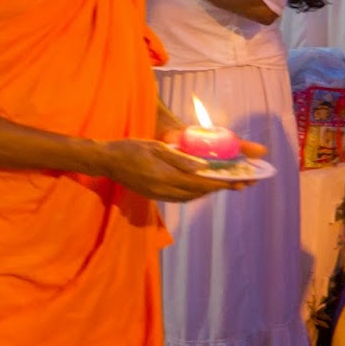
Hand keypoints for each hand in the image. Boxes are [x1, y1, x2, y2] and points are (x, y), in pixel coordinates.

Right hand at [96, 138, 232, 201]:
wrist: (106, 161)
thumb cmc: (129, 148)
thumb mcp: (155, 147)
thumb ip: (179, 158)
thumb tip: (202, 166)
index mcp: (166, 176)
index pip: (200, 183)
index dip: (221, 183)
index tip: (238, 181)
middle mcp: (164, 190)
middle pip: (197, 192)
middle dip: (217, 188)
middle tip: (236, 182)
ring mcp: (159, 195)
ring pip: (190, 197)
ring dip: (205, 191)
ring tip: (219, 184)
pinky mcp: (155, 196)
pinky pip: (180, 198)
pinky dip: (193, 193)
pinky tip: (197, 186)